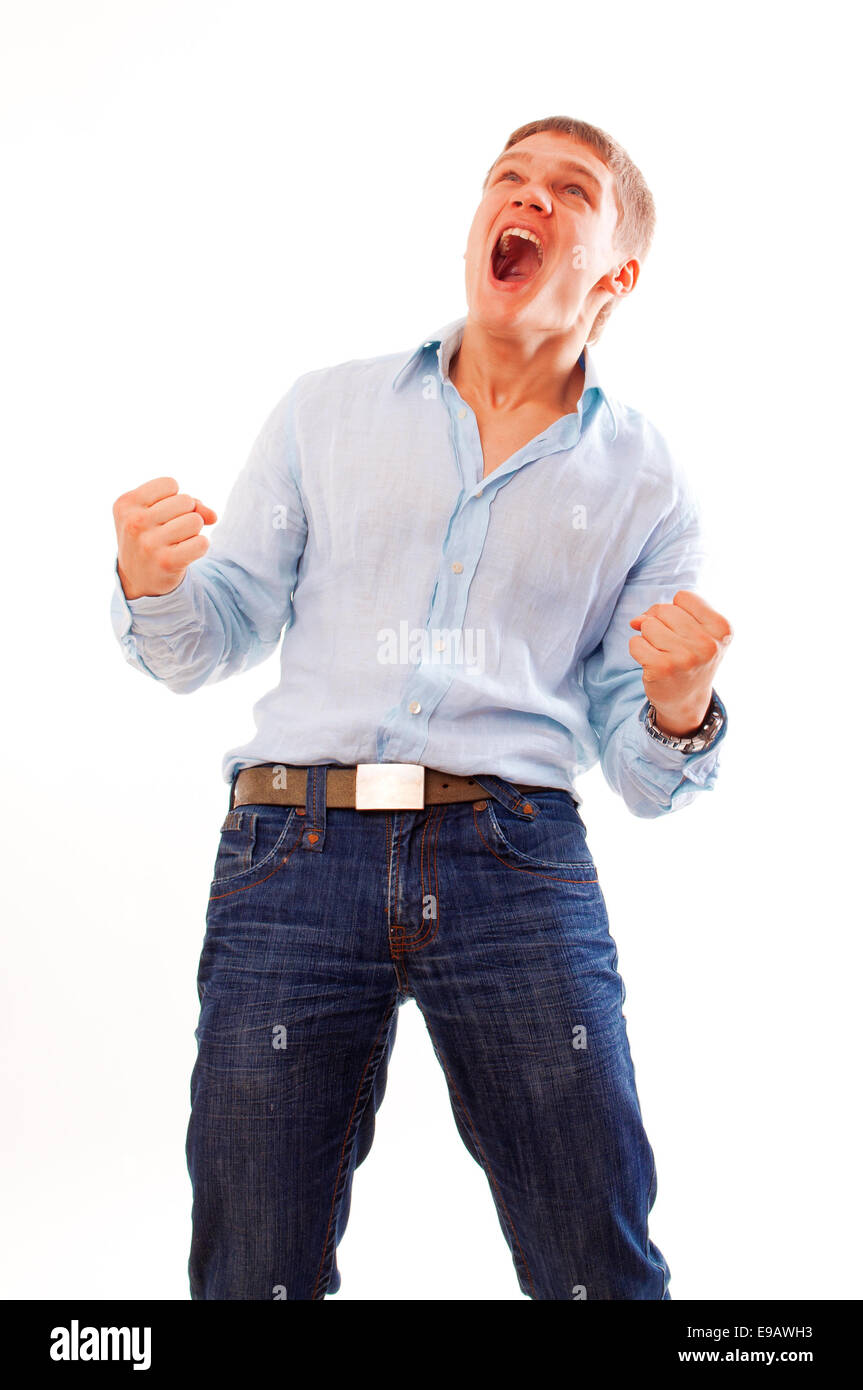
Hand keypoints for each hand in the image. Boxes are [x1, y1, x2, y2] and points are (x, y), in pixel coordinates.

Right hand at [113, 476, 217, 599]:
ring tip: (178, 541)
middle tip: (171, 530)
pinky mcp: (166, 562)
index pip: (170, 484)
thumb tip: (213, 516)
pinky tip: (186, 553)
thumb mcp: (156, 512)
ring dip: (194, 530)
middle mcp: (134, 522)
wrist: (137, 577)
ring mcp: (149, 543)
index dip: (174, 497)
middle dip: (186, 513)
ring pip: (196, 520)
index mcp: (126, 503)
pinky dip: (200, 546)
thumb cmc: (151, 535)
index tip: (162, 513)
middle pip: (185, 500)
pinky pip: (201, 543)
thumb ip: (189, 503)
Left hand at [628, 590, 732, 735]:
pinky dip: (638, 649)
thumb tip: (636, 621)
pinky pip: (635, 642)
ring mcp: (685, 657)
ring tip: (663, 654)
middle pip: (664, 609)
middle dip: (659, 623)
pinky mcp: (662, 668)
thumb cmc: (690, 657)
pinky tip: (652, 663)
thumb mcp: (696, 632)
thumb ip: (669, 614)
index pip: (683, 597)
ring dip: (648, 637)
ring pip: (647, 624)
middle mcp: (707, 643)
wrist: (687, 700)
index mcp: (722, 628)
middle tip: (671, 645)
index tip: (682, 629)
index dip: (676, 609)